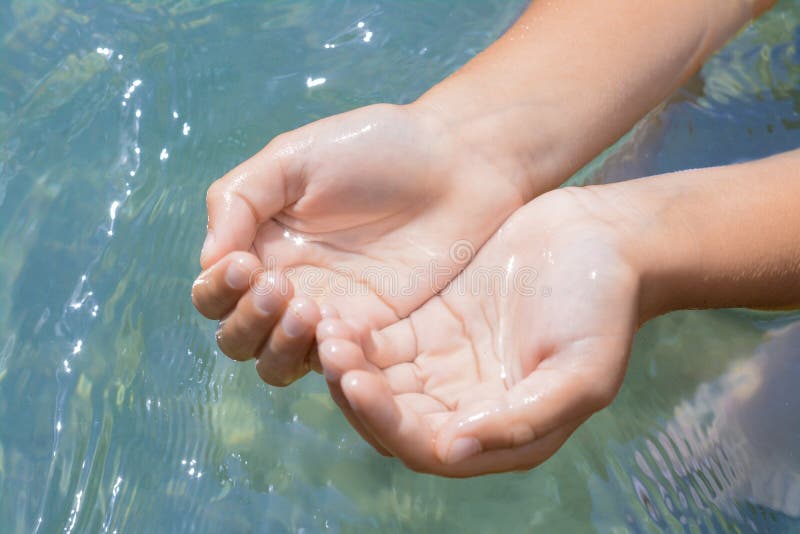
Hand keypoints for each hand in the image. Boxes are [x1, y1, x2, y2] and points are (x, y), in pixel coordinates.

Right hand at [191, 103, 528, 385]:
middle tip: (281, 286)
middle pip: (237, 337)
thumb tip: (207, 260)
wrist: (457, 162)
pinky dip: (327, 356)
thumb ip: (239, 201)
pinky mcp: (374, 331)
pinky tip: (343, 328)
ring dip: (278, 346)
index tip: (246, 262)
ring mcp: (330, 312)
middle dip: (246, 320)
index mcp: (259, 244)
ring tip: (308, 310)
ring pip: (277, 363)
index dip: (217, 289)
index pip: (213, 291)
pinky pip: (335, 364)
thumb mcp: (292, 158)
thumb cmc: (374, 148)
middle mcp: (287, 285)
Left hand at [316, 188, 641, 475]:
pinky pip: (382, 342)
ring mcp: (444, 365)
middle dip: (357, 393)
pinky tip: (336, 315)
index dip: (388, 424)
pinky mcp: (431, 326)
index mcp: (502, 430)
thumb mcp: (581, 372)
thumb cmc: (603, 308)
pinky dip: (356, 336)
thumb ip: (523, 419)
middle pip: (392, 418)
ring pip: (380, 380)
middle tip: (332, 352)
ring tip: (326, 331)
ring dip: (348, 365)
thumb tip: (455, 450)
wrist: (600, 239)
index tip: (359, 384)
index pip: (427, 447)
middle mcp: (465, 407)